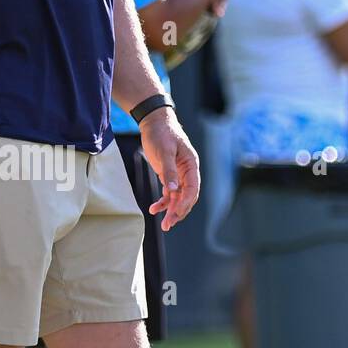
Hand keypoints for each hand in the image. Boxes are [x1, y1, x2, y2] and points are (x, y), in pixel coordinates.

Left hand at [139, 108, 200, 230]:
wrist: (154, 122)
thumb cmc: (162, 133)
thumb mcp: (165, 151)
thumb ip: (169, 171)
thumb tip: (172, 190)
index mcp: (191, 165)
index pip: (193, 188)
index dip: (186, 202)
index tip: (176, 213)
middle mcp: (187, 172)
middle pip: (186, 197)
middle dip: (178, 211)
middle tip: (168, 225)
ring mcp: (178, 175)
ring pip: (177, 198)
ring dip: (171, 211)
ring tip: (164, 224)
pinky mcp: (168, 176)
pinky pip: (168, 194)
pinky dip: (163, 202)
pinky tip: (154, 209)